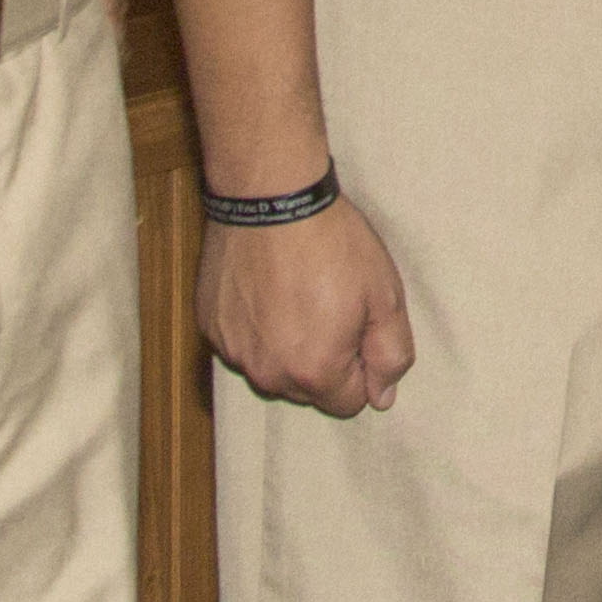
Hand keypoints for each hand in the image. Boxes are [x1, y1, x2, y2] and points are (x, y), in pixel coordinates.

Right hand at [202, 196, 416, 415]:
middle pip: (307, 390)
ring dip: (286, 346)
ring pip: (271, 369)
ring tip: (296, 293)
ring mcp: (232, 350)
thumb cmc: (333, 244)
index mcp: (314, 371)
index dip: (361, 366)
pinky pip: (242, 344)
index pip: (347, 403)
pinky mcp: (210, 326)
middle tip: (329, 304)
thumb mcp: (385, 296)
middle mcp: (267, 373)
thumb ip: (391, 355)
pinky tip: (266, 289)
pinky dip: (255, 327)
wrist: (271, 198)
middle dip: (324, 360)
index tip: (357, 324)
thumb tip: (383, 397)